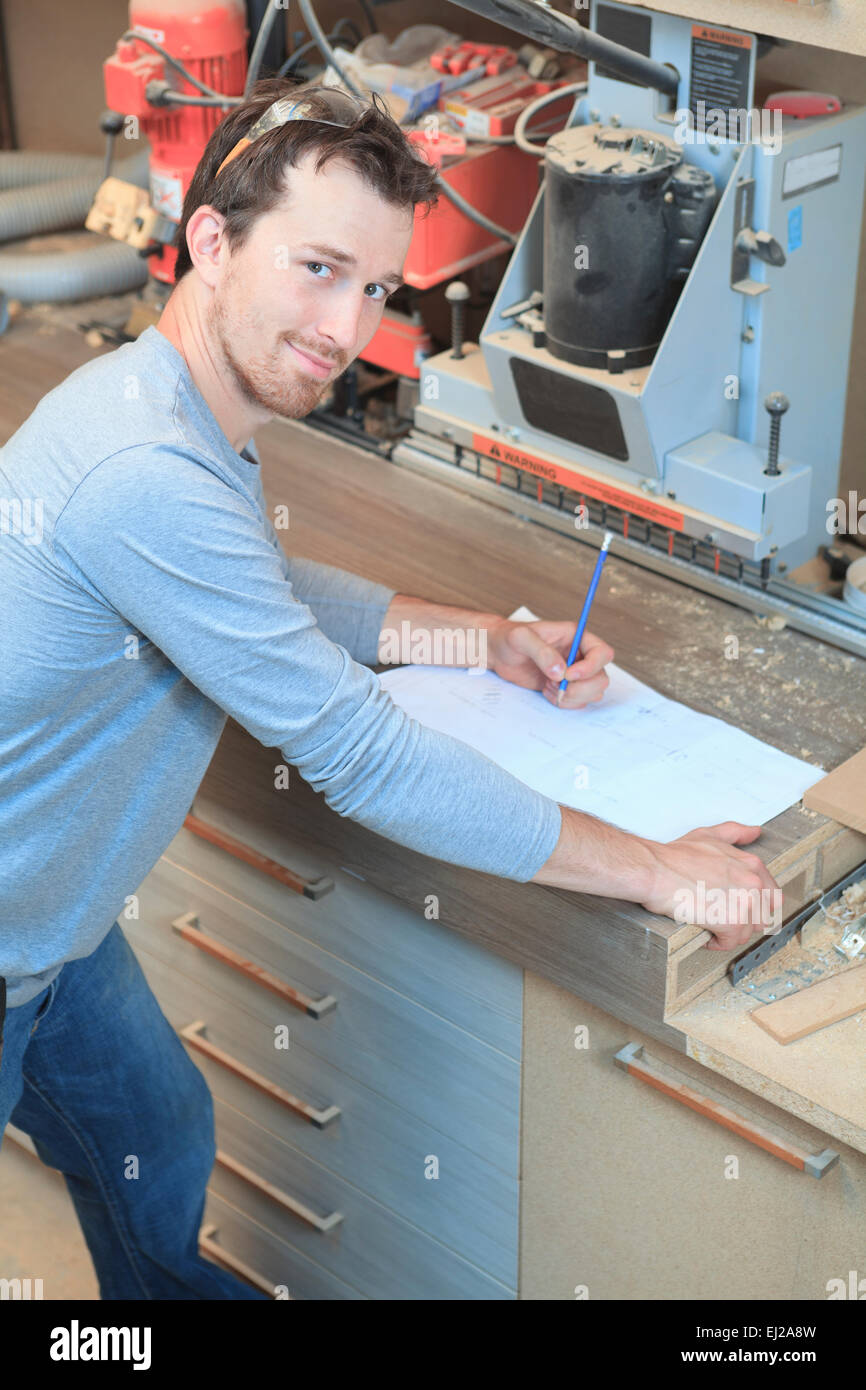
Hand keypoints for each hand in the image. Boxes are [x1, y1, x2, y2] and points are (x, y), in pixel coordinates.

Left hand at [488, 618, 613, 709]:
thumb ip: (542, 652)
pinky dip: (563, 702)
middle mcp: (579, 655)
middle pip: (601, 678)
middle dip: (580, 688)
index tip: (568, 674)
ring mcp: (574, 673)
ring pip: (592, 693)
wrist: (497, 651)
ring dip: (571, 696)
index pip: (603, 653)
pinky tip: (546, 691)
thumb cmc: (509, 637)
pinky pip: (577, 702)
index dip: (591, 667)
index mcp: (576, 637)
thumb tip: (560, 672)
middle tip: (556, 685)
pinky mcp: (564, 687)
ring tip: (548, 686)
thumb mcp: (521, 638)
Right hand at [639, 822, 781, 948]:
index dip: (753, 905)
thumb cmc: (674, 857)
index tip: (737, 907)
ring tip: (710, 925)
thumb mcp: (708, 836)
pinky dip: (716, 942)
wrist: (655, 870)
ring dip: (728, 933)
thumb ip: (735, 833)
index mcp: (751, 865)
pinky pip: (731, 942)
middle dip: (742, 920)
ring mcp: (744, 903)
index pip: (771, 896)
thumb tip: (753, 832)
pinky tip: (705, 934)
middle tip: (721, 917)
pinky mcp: (731, 922)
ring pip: (746, 932)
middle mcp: (753, 884)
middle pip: (761, 917)